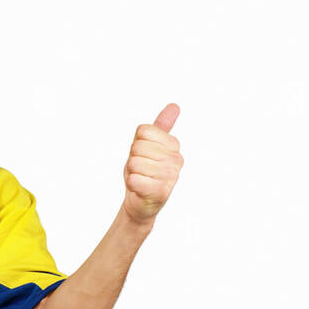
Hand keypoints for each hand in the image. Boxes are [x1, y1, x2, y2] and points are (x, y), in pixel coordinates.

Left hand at [122, 102, 183, 225]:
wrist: (141, 202)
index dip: (136, 143)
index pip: (143, 131)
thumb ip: (161, 126)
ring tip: (141, 179)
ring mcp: (170, 176)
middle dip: (133, 158)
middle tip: (141, 169)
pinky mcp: (160, 192)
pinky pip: (134, 179)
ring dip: (132, 172)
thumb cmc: (144, 172)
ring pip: (134, 162)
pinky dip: (132, 184)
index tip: (143, 155)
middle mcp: (176, 159)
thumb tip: (175, 106)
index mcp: (174, 145)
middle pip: (138, 147)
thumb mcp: (149, 145)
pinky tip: (140, 189)